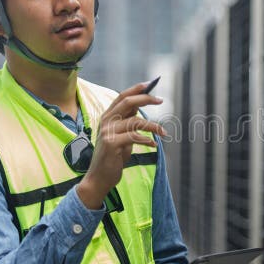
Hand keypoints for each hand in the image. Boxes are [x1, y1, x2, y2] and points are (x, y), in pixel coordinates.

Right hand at [77, 81, 165, 207]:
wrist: (100, 178)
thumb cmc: (113, 157)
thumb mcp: (121, 136)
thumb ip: (127, 122)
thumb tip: (139, 107)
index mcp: (107, 117)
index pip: (122, 96)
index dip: (136, 89)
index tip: (150, 84)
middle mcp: (105, 121)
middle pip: (128, 102)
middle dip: (146, 98)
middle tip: (161, 100)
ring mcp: (107, 132)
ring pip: (135, 121)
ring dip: (153, 126)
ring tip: (164, 132)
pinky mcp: (111, 143)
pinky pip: (135, 136)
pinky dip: (147, 140)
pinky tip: (153, 145)